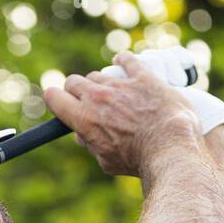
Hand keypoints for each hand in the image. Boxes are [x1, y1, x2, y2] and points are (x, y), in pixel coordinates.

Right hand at [42, 50, 200, 178]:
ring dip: (100, 83)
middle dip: (76, 91)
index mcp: (84, 118)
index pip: (54, 97)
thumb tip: (82, 136)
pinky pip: (127, 60)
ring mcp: (120, 84)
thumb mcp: (106, 161)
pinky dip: (122, 61)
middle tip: (86, 101)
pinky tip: (121, 62)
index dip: (55, 99)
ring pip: (98, 74)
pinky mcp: (143, 77)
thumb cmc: (138, 159)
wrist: (169, 146)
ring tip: (110, 93)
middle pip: (74, 82)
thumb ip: (91, 144)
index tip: (59, 102)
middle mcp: (98, 97)